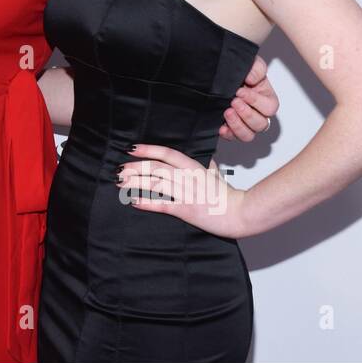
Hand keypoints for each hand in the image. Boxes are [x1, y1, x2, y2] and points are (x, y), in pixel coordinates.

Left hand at [116, 145, 250, 238]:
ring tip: (120, 183)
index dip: (148, 149)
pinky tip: (133, 201)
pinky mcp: (187, 210)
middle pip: (156, 168)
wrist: (242, 213)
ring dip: (135, 182)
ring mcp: (187, 193)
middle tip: (119, 169)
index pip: (167, 153)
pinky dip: (147, 202)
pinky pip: (163, 204)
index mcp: (194, 167)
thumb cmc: (229, 197)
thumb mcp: (216, 177)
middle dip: (135, 167)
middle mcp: (188, 177)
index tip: (132, 149)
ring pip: (156, 184)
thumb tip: (206, 161)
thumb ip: (207, 168)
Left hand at [220, 53, 277, 140]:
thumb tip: (252, 79)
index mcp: (267, 100)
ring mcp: (245, 124)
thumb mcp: (252, 64)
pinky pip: (232, 137)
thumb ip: (256, 68)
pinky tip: (221, 126)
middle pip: (261, 125)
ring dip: (238, 126)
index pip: (270, 108)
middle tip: (233, 102)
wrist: (222, 75)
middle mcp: (259, 115)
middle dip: (247, 114)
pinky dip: (227, 133)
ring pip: (248, 135)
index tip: (240, 91)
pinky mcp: (231, 129)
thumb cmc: (242, 71)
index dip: (255, 101)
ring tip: (226, 112)